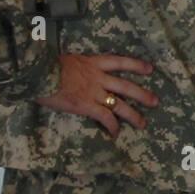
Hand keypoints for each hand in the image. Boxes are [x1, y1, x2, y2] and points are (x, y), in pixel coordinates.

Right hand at [37, 54, 157, 138]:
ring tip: (143, 123)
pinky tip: (115, 133)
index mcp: (93, 63)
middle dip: (142, 94)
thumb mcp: (67, 60)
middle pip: (126, 86)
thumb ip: (77, 67)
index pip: (120, 62)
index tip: (150, 69)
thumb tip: (75, 73)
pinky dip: (112, 125)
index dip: (136, 65)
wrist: (38, 73)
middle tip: (156, 102)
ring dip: (133, 115)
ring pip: (119, 105)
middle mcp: (98, 77)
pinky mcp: (85, 105)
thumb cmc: (46, 67)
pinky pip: (104, 117)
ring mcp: (93, 92)